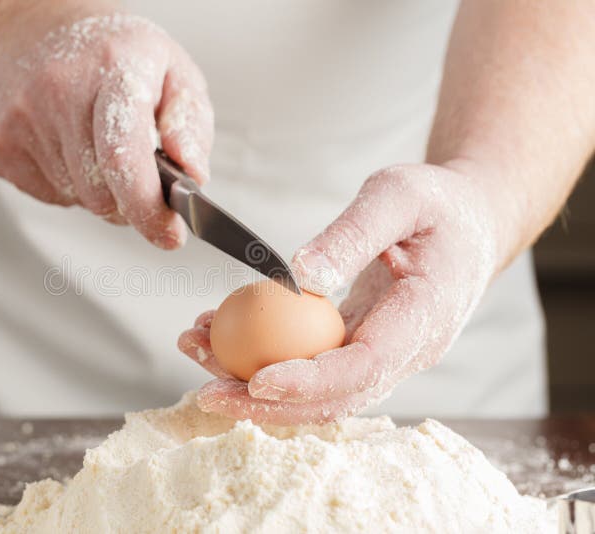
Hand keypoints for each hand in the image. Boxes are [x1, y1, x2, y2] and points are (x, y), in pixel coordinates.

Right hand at [0, 3, 212, 248]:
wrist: (28, 29)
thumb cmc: (110, 51)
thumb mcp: (170, 67)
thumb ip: (189, 122)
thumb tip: (193, 175)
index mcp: (112, 69)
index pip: (123, 157)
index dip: (147, 207)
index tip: (169, 234)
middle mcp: (59, 91)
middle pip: (102, 193)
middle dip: (130, 200)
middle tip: (140, 174)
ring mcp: (20, 120)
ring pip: (78, 199)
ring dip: (100, 191)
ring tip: (99, 146)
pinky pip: (51, 197)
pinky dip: (70, 186)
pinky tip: (70, 147)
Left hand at [179, 163, 508, 424]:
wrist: (472, 222)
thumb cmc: (440, 203)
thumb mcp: (399, 196)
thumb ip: (353, 234)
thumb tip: (299, 278)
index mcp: (424, 318)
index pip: (364, 368)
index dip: (309, 382)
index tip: (255, 379)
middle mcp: (406, 352)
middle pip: (334, 399)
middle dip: (266, 404)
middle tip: (204, 390)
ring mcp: (384, 354)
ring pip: (316, 390)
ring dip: (252, 384)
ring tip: (195, 348)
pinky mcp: (361, 345)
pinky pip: (311, 364)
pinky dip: (264, 357)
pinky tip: (218, 332)